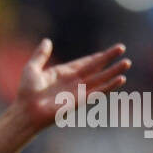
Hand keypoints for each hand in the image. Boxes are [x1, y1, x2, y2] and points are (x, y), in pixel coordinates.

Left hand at [15, 38, 129, 132]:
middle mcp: (73, 82)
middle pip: (96, 68)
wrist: (26, 111)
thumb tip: (47, 41)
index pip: (84, 63)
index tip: (110, 51)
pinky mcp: (79, 101)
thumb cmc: (26, 93)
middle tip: (122, 49)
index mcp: (64, 73)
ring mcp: (77, 92)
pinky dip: (109, 87)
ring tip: (127, 63)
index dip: (97, 57)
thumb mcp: (32, 68)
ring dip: (114, 72)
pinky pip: (97, 93)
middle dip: (109, 59)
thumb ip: (40, 55)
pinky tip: (120, 80)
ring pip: (100, 79)